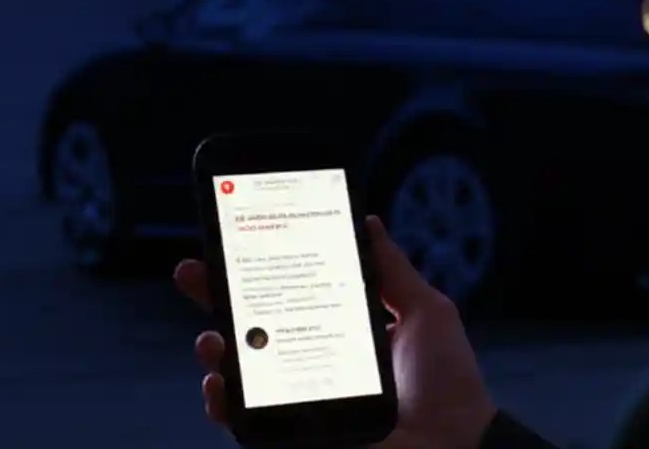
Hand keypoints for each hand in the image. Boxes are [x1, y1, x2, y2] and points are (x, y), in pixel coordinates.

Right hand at [173, 215, 497, 448]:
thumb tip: (368, 222)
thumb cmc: (448, 381)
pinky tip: (219, 384)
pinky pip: (248, 423)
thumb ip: (392, 270)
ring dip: (217, 351)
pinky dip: (225, 404)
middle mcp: (318, 363)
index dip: (259, 273)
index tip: (233, 244)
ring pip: (244, 374)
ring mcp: (304, 400)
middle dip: (219, 299)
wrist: (456, 445)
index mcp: (344, 332)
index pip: (291, 296)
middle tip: (192, 273)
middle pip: (257, 328)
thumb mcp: (424, 311)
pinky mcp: (297, 435)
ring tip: (210, 338)